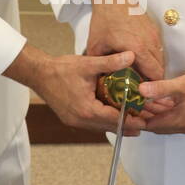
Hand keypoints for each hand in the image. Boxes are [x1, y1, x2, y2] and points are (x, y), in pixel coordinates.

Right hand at [3, 45, 149, 135]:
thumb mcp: (88, 64)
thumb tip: (131, 56)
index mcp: (87, 110)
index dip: (132, 121)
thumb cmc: (61, 69)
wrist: (39, 74)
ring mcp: (75, 121)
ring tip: (133, 124)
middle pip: (109, 127)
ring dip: (116, 126)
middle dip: (127, 126)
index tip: (145, 122)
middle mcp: (81, 120)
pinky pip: (92, 124)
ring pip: (100, 128)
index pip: (115, 119)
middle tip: (145, 124)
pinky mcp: (71, 119)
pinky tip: (112, 117)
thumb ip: (111, 62)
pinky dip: (104, 122)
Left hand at [84, 0, 164, 82]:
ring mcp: (154, 36)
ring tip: (143, 76)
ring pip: (161, 60)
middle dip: (154, 80)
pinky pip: (159, 49)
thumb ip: (100, 65)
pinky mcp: (154, 30)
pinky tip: (142, 60)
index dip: (151, 87)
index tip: (144, 93)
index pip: (153, 75)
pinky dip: (153, 57)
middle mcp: (150, 44)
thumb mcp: (96, 46)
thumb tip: (98, 80)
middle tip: (144, 88)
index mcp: (137, 50)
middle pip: (160, 70)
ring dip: (154, 69)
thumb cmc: (104, 20)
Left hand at [137, 70, 184, 134]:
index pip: (150, 125)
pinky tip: (164, 99)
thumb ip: (160, 88)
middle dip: (146, 114)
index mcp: (177, 122)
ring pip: (167, 121)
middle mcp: (183, 127)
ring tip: (146, 98)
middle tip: (135, 101)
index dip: (138, 117)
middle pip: (158, 124)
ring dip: (157, 111)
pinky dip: (167, 110)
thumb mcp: (181, 85)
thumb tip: (140, 89)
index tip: (128, 108)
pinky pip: (176, 118)